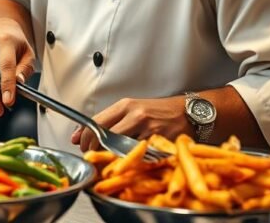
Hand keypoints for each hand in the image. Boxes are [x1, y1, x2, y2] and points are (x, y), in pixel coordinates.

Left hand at [71, 96, 189, 151]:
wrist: (190, 113)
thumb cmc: (159, 112)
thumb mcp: (134, 109)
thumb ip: (110, 121)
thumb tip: (81, 135)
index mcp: (126, 105)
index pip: (97, 121)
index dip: (84, 136)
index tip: (79, 143)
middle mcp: (136, 116)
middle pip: (106, 136)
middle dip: (94, 149)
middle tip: (90, 156)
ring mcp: (148, 130)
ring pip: (121, 148)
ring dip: (110, 158)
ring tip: (106, 161)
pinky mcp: (160, 143)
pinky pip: (139, 157)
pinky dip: (129, 162)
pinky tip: (126, 164)